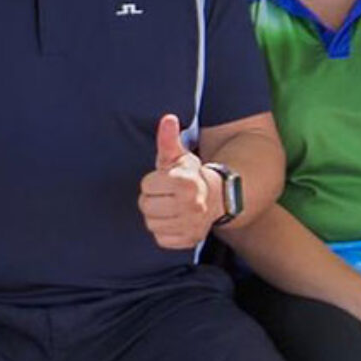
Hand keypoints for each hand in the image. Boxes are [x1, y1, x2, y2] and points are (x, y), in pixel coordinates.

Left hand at [139, 114, 224, 249]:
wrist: (214, 198)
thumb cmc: (188, 175)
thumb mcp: (178, 156)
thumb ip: (168, 138)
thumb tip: (168, 119)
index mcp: (186, 182)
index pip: (146, 185)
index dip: (152, 182)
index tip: (165, 180)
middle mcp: (192, 205)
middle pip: (146, 206)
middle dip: (152, 199)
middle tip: (165, 194)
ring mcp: (192, 225)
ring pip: (151, 224)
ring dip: (156, 216)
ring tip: (169, 207)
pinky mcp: (190, 240)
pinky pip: (161, 239)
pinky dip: (164, 231)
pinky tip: (174, 220)